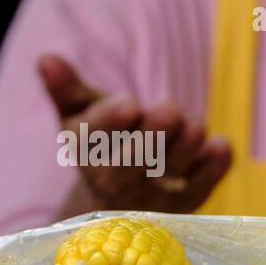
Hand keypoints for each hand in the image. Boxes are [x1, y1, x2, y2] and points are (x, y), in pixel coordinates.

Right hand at [39, 54, 230, 215]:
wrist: (117, 202)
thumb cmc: (100, 143)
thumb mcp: (78, 116)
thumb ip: (65, 89)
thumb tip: (46, 59)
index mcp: (86, 151)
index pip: (96, 136)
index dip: (113, 119)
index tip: (129, 104)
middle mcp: (116, 179)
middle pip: (136, 157)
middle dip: (156, 130)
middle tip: (168, 109)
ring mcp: (152, 197)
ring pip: (174, 167)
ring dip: (189, 139)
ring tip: (191, 124)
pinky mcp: (184, 205)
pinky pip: (205, 184)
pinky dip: (216, 164)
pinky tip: (220, 145)